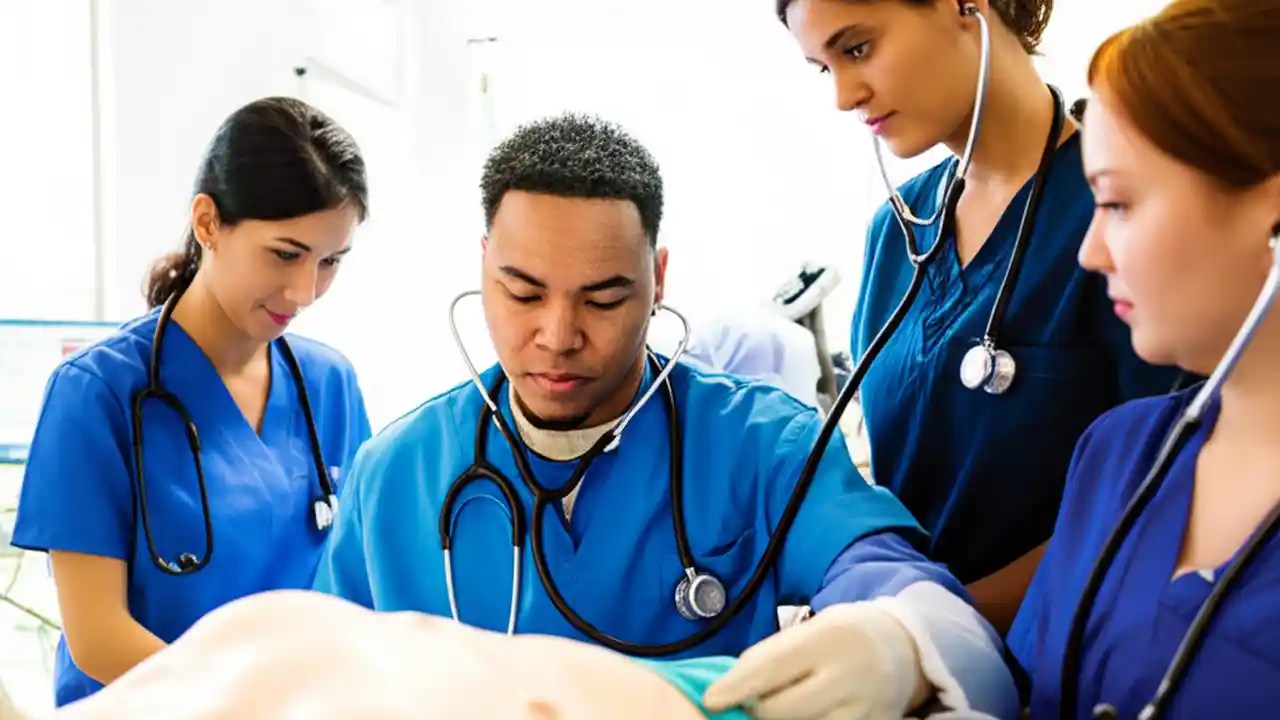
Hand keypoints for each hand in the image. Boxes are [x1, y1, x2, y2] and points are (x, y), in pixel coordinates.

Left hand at [702, 601, 927, 719]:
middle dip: (757, 708)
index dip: (736, 686)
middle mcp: (848, 676)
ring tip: (782, 705)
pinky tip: (806, 714)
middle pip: (781, 710)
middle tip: (751, 701)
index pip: (771, 667)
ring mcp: (863, 710)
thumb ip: (773, 655)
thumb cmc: (843, 636)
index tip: (711, 699)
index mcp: (828, 638)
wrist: (905, 650)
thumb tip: (728, 683)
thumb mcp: (811, 630)